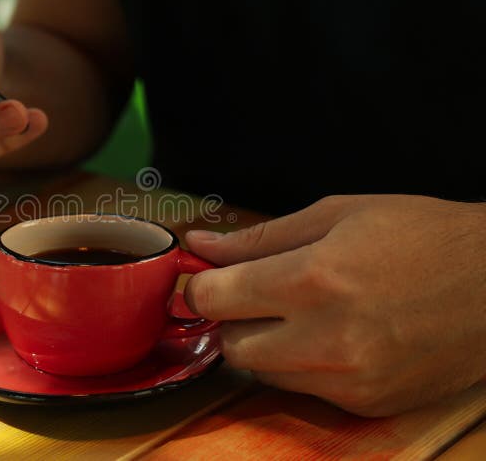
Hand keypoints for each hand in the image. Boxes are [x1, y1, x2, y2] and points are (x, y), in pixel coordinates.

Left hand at [184, 195, 485, 415]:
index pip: (214, 299)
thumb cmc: (420, 235)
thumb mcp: (336, 214)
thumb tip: (201, 247)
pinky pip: (302, 390)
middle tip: (256, 293)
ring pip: (262, 372)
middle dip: (232, 317)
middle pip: (230, 343)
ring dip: (265, 343)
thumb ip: (259, 237)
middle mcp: (326, 340)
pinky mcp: (366, 404)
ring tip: (302, 312)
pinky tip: (332, 335)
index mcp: (313, 280)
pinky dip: (301, 365)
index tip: (203, 279)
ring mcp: (347, 380)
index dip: (198, 286)